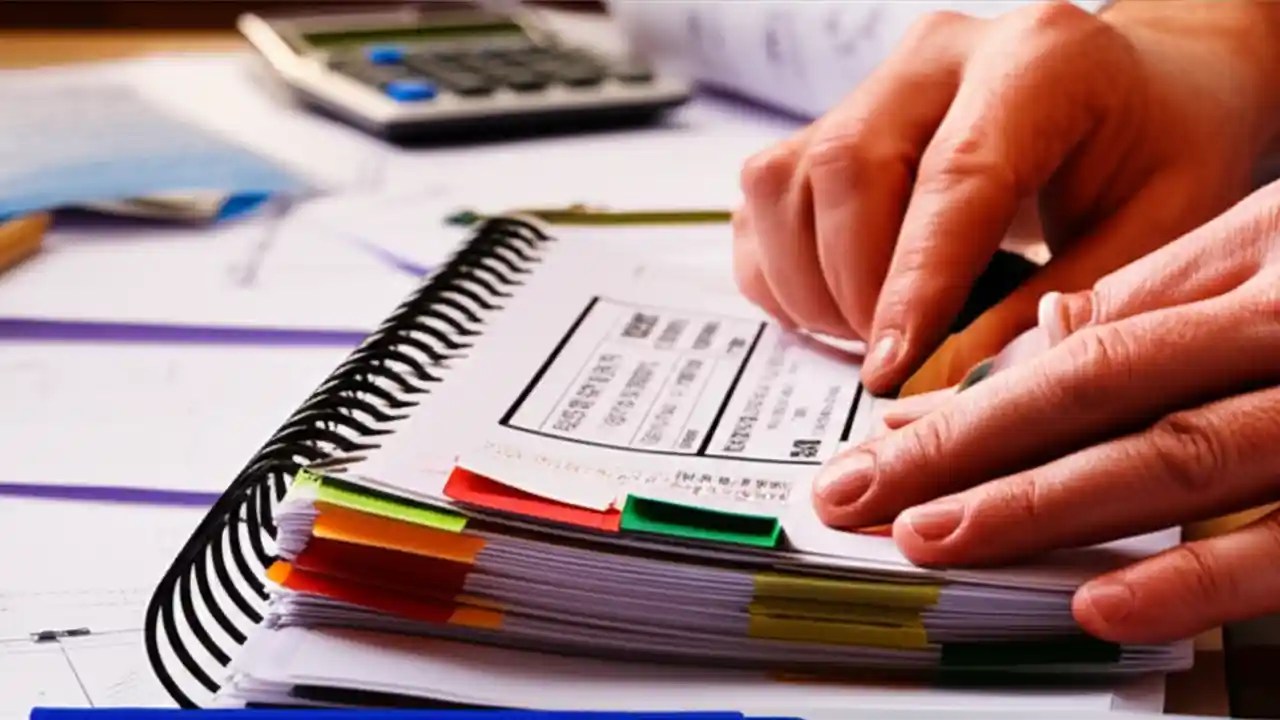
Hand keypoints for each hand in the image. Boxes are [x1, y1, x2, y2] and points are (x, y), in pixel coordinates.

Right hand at [733, 0, 1279, 395]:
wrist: (1133, 102)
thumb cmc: (1156, 157)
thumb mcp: (1155, 233)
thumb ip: (1060, 305)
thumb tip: (952, 382)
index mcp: (1040, 60)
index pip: (956, 175)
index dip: (916, 283)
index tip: (895, 369)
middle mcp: (938, 56)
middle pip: (847, 168)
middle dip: (858, 290)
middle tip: (899, 365)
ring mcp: (871, 87)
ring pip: (784, 184)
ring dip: (814, 287)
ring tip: (879, 335)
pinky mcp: (826, 126)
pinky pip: (763, 205)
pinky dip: (784, 275)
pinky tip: (842, 308)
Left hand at [811, 179, 1279, 643]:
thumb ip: (1171, 294)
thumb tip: (1050, 338)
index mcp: (1262, 281)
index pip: (1083, 351)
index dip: (971, 408)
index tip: (876, 455)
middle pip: (1109, 400)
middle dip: (974, 461)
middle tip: (871, 509)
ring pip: (1184, 464)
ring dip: (1053, 512)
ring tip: (945, 545)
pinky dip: (1202, 576)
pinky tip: (1107, 604)